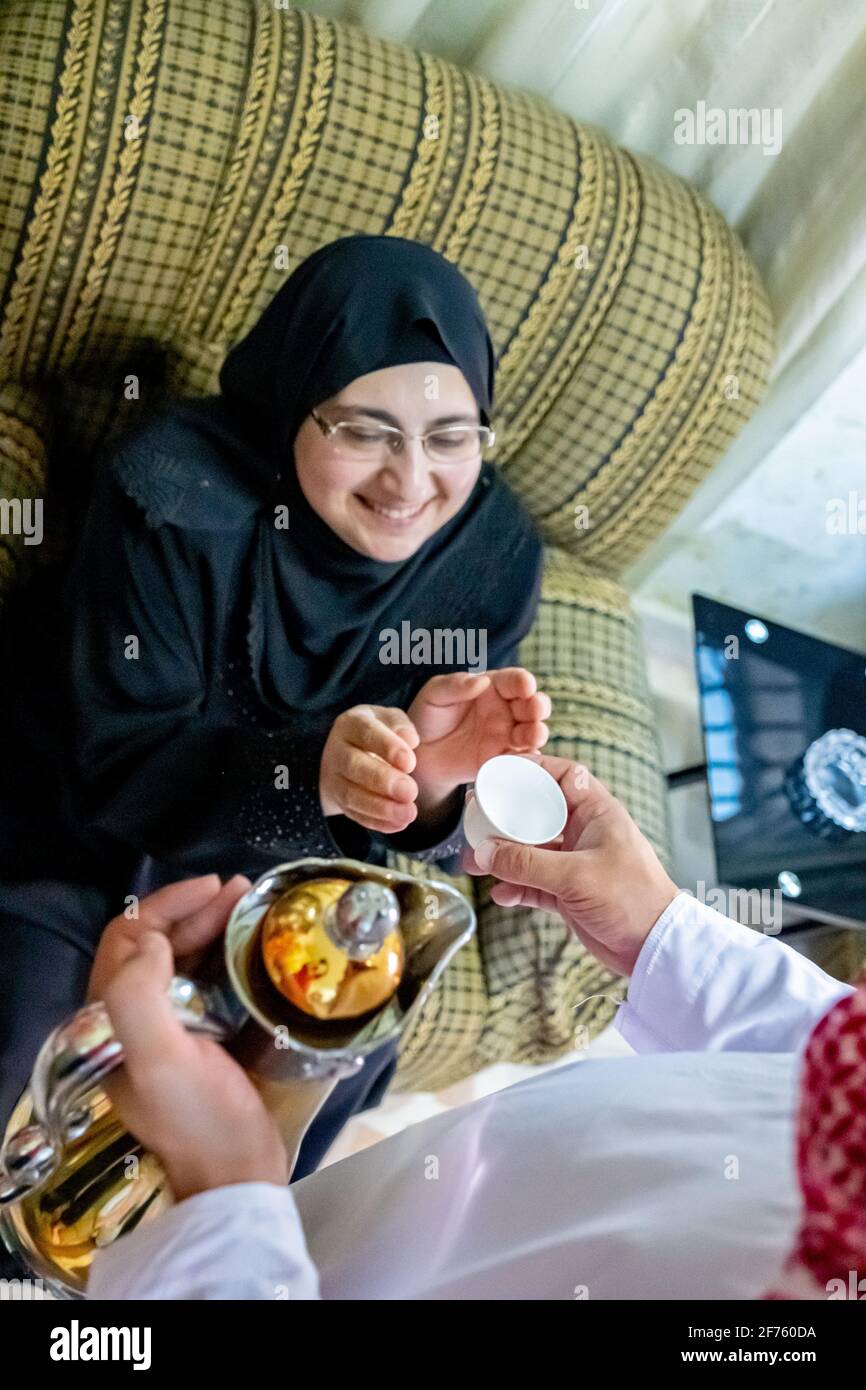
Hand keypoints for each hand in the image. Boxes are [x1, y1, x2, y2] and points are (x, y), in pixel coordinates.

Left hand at [91, 877, 287, 1200]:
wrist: (237, 1172)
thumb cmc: (201, 1117)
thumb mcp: (161, 1060)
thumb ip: (140, 998)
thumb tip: (151, 939)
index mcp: (109, 1020)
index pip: (126, 939)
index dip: (165, 906)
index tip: (212, 888)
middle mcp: (131, 1019)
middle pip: (155, 944)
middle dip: (194, 909)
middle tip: (241, 890)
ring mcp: (167, 1028)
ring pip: (182, 958)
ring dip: (213, 925)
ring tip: (252, 903)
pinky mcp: (200, 1038)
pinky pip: (206, 980)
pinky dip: (226, 953)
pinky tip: (253, 942)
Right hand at [319, 704, 419, 832]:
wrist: (351, 751)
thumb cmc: (378, 731)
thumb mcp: (390, 719)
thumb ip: (401, 724)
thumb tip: (410, 740)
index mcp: (352, 724)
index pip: (367, 732)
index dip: (388, 747)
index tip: (410, 763)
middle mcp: (338, 751)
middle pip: (354, 766)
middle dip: (382, 780)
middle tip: (410, 791)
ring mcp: (335, 779)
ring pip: (351, 795)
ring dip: (381, 807)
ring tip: (409, 813)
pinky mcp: (339, 802)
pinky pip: (355, 814)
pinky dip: (377, 822)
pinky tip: (399, 824)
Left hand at [408, 668, 550, 808]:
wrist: (421, 754)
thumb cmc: (429, 716)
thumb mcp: (435, 695)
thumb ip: (454, 686)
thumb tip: (480, 681)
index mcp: (493, 687)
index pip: (514, 680)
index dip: (523, 681)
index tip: (525, 686)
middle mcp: (506, 710)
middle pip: (532, 705)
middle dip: (538, 706)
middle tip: (536, 710)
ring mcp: (508, 736)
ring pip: (532, 732)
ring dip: (537, 732)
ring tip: (534, 734)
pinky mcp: (504, 760)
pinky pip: (521, 760)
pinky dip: (527, 760)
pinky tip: (524, 759)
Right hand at [462, 754, 678, 975]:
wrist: (654, 947)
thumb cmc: (632, 899)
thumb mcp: (576, 876)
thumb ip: (528, 864)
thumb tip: (486, 853)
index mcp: (598, 814)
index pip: (564, 776)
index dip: (534, 769)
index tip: (501, 773)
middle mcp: (585, 834)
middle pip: (538, 814)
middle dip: (505, 820)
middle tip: (476, 821)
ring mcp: (576, 864)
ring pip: (531, 852)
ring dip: (504, 858)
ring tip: (475, 865)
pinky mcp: (570, 893)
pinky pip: (534, 883)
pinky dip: (516, 888)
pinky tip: (500, 895)